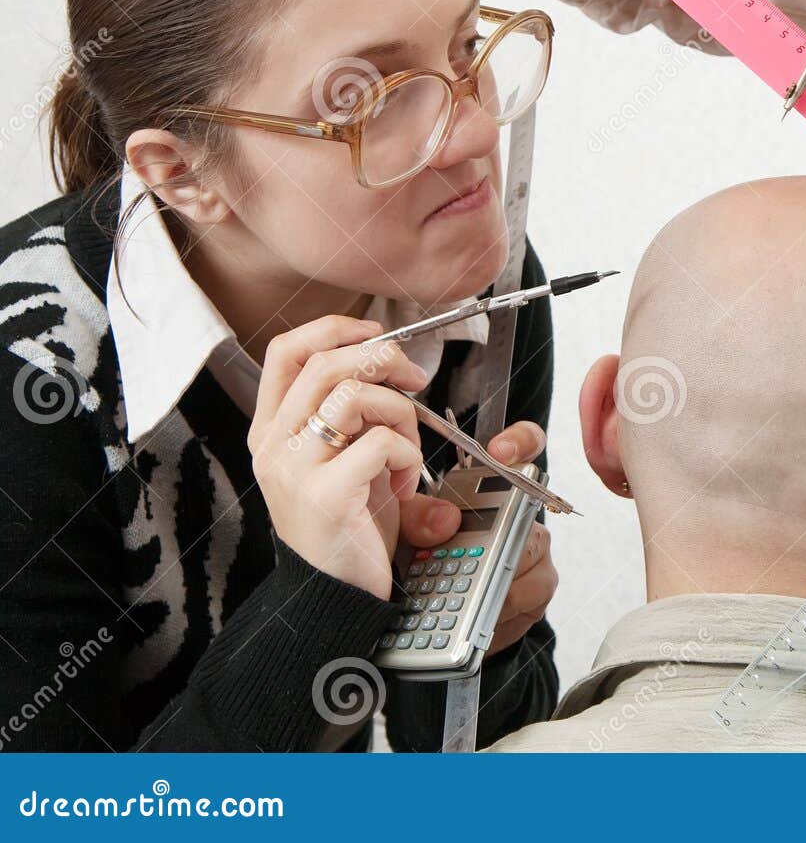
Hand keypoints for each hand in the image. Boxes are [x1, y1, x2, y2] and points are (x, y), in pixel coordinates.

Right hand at [250, 316, 430, 598]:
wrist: (338, 595)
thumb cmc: (349, 522)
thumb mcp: (343, 455)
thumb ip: (350, 409)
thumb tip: (387, 357)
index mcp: (272, 430)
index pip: (287, 351)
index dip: (335, 328)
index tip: (376, 334)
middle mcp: (274, 446)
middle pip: (328, 363)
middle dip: (385, 360)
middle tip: (415, 383)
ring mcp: (294, 470)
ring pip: (356, 396)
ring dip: (401, 412)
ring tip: (407, 448)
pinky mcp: (325, 495)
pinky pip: (381, 442)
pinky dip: (408, 453)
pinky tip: (404, 483)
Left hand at [398, 420, 557, 655]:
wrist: (432, 619)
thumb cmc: (423, 566)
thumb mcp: (407, 533)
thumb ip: (416, 517)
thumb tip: (446, 518)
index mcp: (490, 489)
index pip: (522, 447)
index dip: (519, 441)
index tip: (500, 452)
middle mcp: (520, 514)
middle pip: (526, 510)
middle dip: (491, 536)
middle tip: (466, 555)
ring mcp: (533, 551)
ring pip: (526, 556)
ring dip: (489, 579)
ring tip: (459, 596)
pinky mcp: (539, 588)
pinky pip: (528, 594)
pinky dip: (497, 608)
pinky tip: (475, 615)